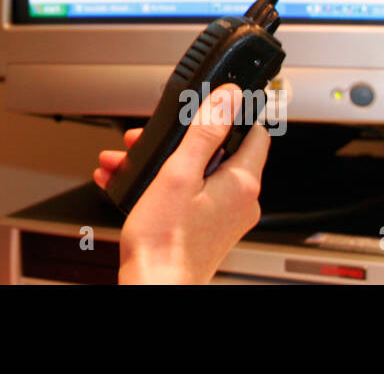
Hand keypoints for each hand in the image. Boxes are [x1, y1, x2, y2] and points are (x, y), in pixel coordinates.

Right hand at [94, 83, 268, 283]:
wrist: (153, 285)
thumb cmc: (164, 239)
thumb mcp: (178, 172)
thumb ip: (206, 131)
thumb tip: (229, 97)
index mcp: (242, 183)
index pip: (255, 132)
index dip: (232, 114)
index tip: (211, 105)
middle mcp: (241, 201)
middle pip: (217, 152)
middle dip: (177, 141)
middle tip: (148, 140)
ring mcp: (225, 217)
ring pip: (198, 173)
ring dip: (161, 162)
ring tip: (128, 163)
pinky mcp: (207, 229)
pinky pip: (190, 194)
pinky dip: (163, 185)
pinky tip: (130, 183)